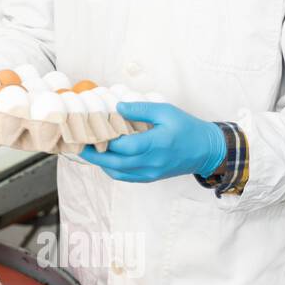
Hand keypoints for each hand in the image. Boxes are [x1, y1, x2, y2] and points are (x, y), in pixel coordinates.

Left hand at [78, 102, 224, 181]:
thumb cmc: (187, 128)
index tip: (90, 130)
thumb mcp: (166, 111)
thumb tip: (118, 107)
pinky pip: (125, 177)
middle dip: (94, 154)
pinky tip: (104, 158)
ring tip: (88, 150)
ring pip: (117, 172)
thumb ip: (141, 109)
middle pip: (115, 162)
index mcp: (156, 144)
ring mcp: (150, 172)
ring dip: (100, 163)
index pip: (124, 146)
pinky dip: (111, 169)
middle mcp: (151, 162)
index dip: (104, 139)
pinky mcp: (150, 177)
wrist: (206, 150)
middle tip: (78, 144)